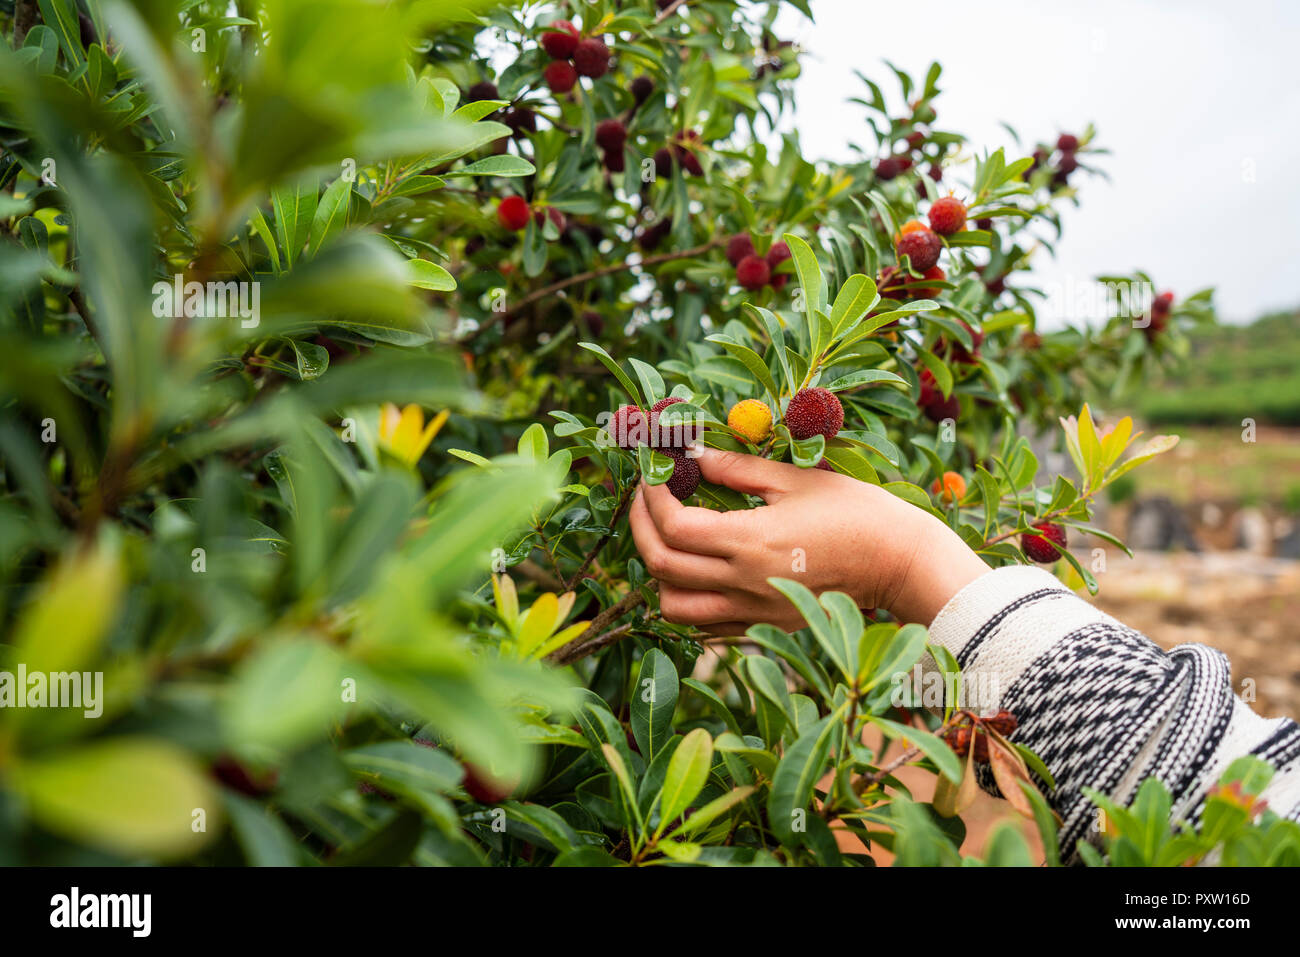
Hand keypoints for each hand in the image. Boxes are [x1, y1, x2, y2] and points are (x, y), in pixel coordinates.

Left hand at [629, 447, 989, 633]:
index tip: (652, 472)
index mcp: (749, 541)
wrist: (898, 563)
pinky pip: (702, 625)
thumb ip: (736, 469)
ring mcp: (751, 610)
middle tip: (646, 497)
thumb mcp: (794, 479)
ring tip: (669, 537)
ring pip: (673, 607)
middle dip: (639, 526)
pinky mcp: (763, 625)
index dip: (650, 496)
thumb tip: (691, 453)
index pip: (672, 525)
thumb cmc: (855, 512)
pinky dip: (686, 599)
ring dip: (658, 572)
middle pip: (660, 566)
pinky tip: (698, 567)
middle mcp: (742, 583)